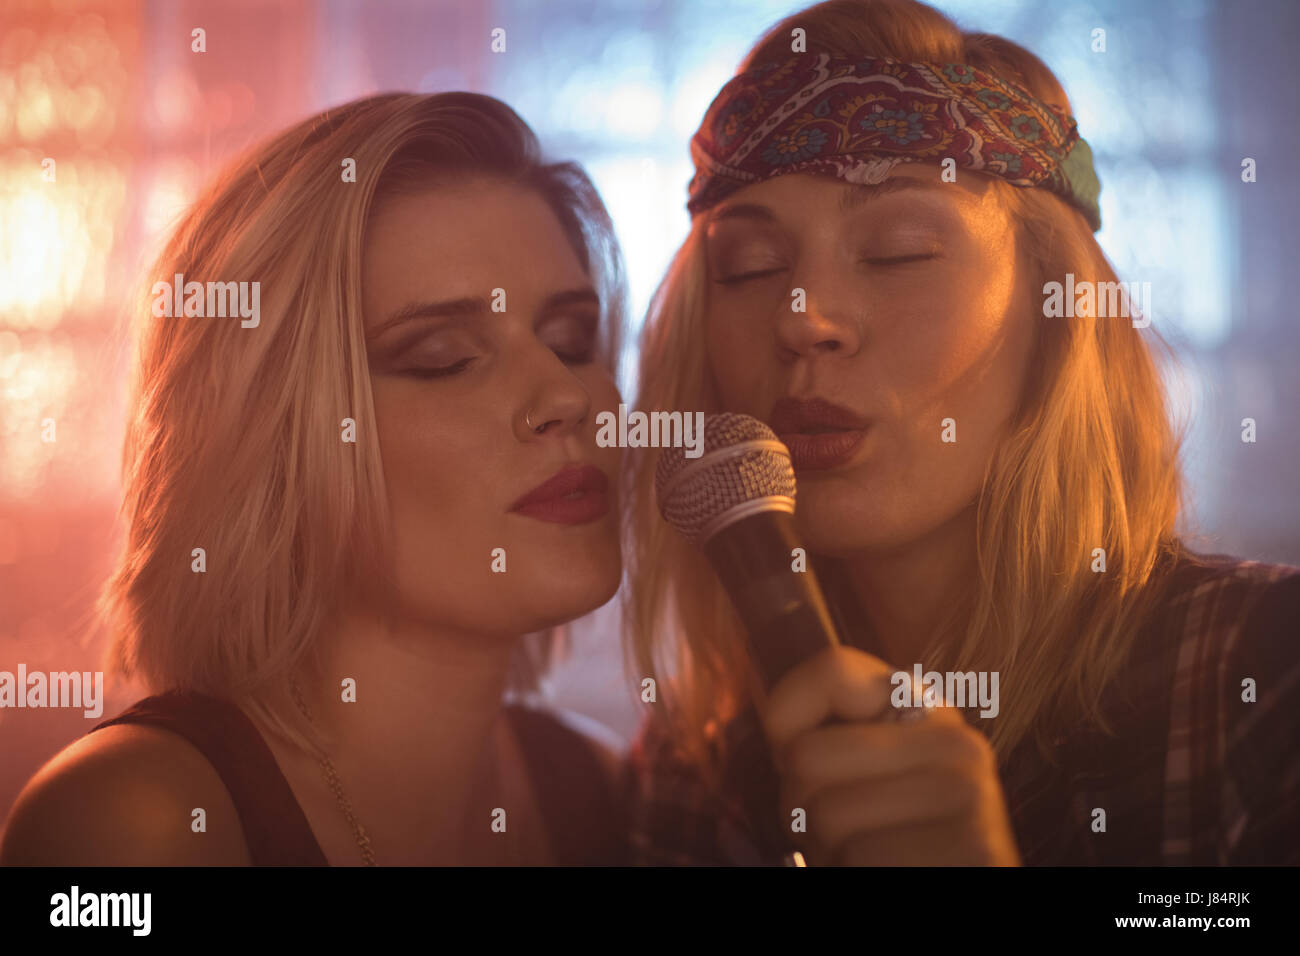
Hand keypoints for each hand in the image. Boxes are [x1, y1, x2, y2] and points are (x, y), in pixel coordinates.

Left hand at [761, 645, 1020, 865]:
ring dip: (828, 850)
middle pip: (806, 755)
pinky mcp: (974, 848)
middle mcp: (957, 742)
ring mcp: (971, 795)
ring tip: (866, 855)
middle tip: (839, 830)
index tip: (794, 762)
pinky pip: (859, 856)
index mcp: (928, 712)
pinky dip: (853, 874)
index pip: (832, 669)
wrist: (966, 914)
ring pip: (826, 815)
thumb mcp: (862, 779)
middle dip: (802, 808)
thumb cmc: (895, 846)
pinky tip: (888, 872)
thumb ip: (832, 742)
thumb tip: (784, 744)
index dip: (785, 719)